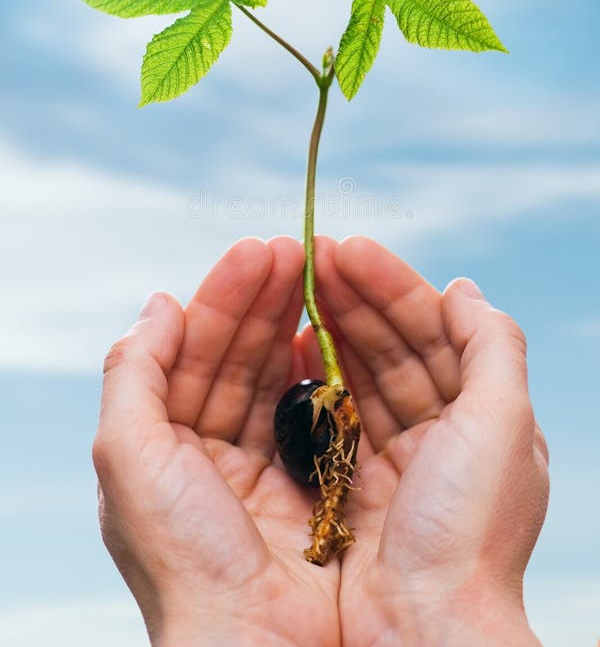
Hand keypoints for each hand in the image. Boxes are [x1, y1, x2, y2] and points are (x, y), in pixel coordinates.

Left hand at [93, 237, 339, 646]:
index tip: (259, 250)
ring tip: (318, 273)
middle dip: (264, 298)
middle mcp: (207, 451)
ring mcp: (261, 466)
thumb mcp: (128, 457)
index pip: (193, 349)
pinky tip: (328, 335)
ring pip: (275, 375)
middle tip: (297, 249)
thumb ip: (133, 372)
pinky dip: (321, 370)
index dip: (223, 296)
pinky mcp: (308, 484)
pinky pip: (314, 412)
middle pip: (237, 355)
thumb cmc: (183, 557)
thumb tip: (158, 304)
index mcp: (160, 444)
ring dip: (293, 322)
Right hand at [296, 236, 548, 645]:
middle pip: (393, 345)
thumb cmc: (471, 528)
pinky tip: (293, 344)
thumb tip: (464, 288)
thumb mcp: (503, 422)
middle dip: (354, 296)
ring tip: (299, 285)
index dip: (392, 284)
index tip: (348, 249)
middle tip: (312, 255)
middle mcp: (440, 433)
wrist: (424, 631)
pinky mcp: (353, 485)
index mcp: (482, 415)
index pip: (434, 329)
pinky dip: (313, 376)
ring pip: (360, 374)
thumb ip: (493, 345)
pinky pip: (331, 415)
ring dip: (331, 326)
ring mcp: (395, 459)